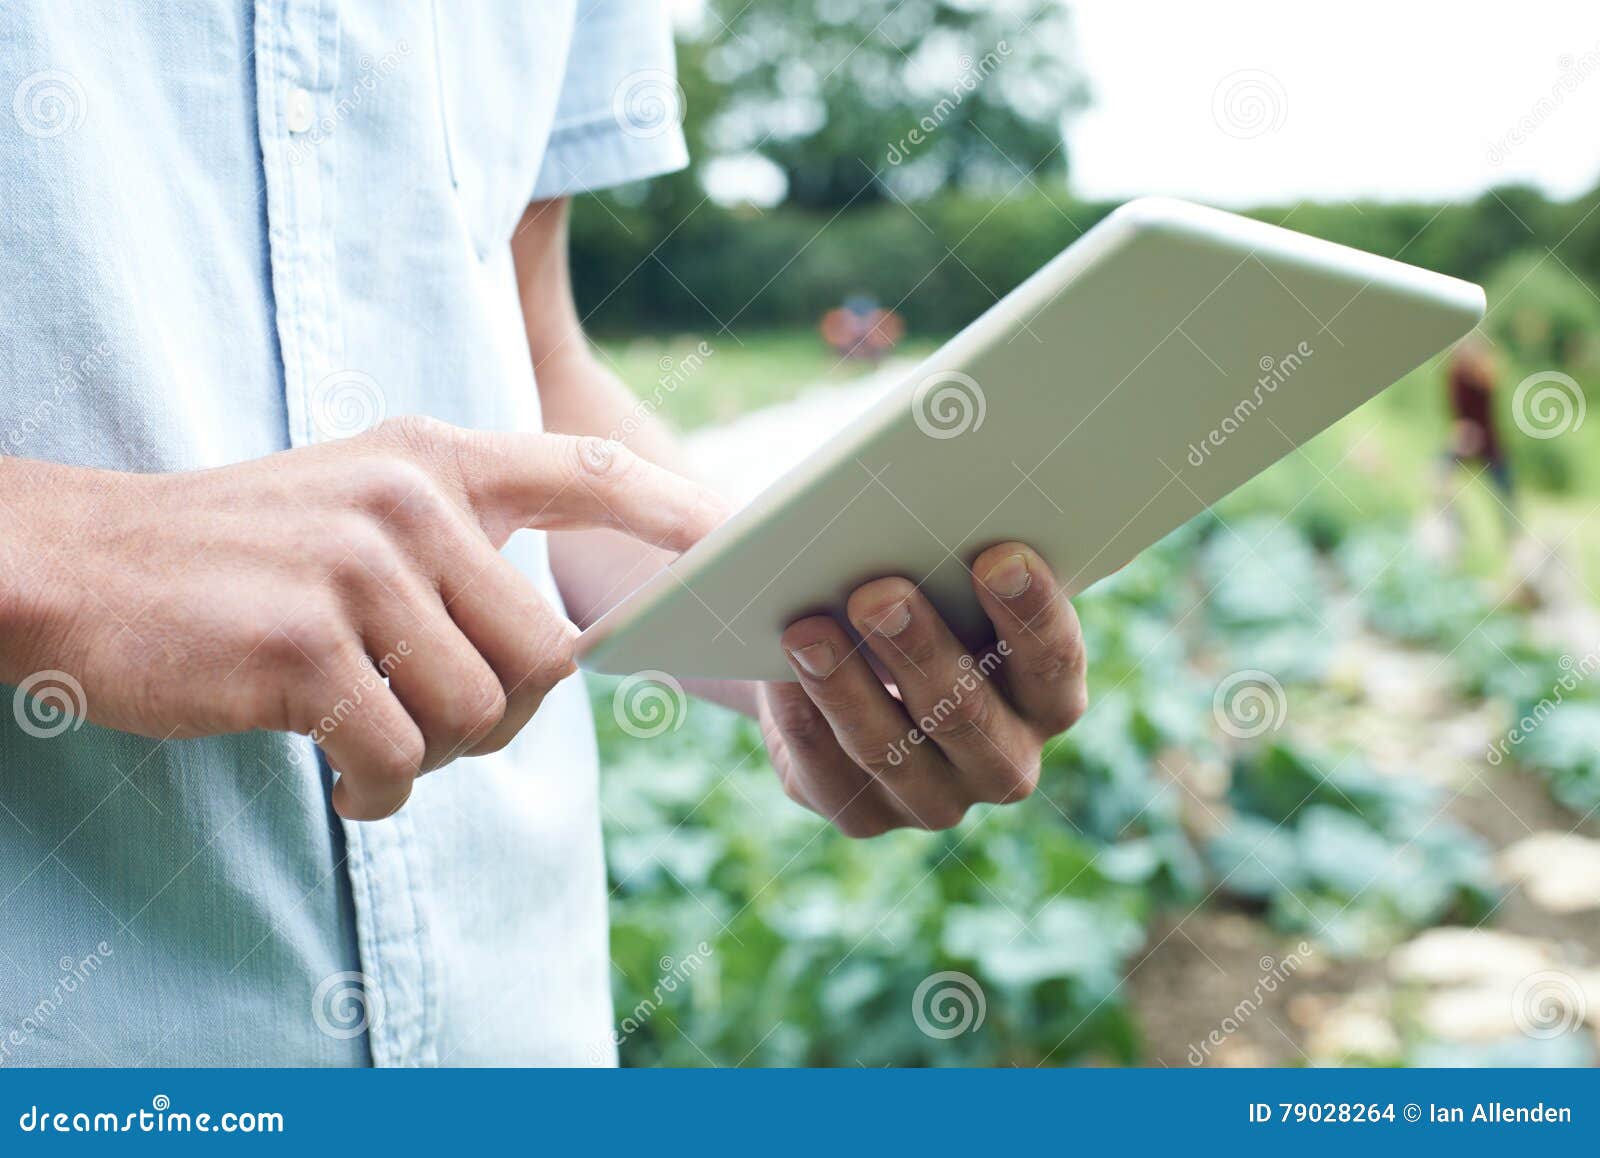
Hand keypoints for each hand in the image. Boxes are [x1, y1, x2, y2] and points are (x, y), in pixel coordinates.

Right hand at [3, 417, 724, 819]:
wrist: (79, 566)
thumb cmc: (235, 555)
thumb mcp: (354, 507)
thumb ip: (453, 549)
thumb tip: (554, 654)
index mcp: (430, 458)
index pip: (583, 471)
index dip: (669, 509)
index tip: (734, 536)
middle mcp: (408, 500)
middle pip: (546, 653)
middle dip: (507, 718)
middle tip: (438, 727)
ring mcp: (356, 569)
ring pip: (481, 713)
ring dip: (441, 759)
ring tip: (379, 749)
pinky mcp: (303, 648)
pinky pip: (402, 758)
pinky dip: (384, 793)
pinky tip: (345, 781)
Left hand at [757, 542, 1086, 836]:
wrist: (854, 656)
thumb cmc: (918, 593)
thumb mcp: (942, 572)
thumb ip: (943, 544)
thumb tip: (897, 487)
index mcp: (1048, 698)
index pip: (1052, 663)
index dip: (1031, 612)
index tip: (997, 555)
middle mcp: (1004, 762)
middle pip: (968, 717)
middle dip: (922, 652)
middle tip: (879, 593)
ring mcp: (934, 799)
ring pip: (889, 751)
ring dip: (846, 688)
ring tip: (806, 629)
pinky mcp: (863, 814)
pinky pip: (827, 770)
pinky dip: (800, 715)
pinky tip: (775, 670)